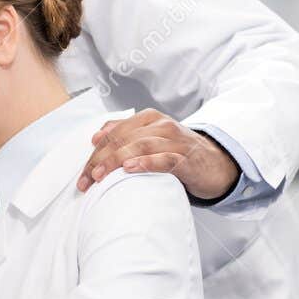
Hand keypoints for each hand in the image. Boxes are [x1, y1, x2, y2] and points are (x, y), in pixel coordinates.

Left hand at [76, 110, 239, 201]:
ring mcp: (175, 142)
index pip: (114, 133)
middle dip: (100, 160)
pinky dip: (146, 163)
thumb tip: (96, 136)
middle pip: (123, 140)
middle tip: (86, 180)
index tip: (82, 174)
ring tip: (101, 175)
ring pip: (140, 146)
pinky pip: (165, 159)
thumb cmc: (178, 152)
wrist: (216, 164)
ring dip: (116, 161)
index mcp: (149, 119)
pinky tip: (131, 169)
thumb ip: (125, 134)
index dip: (95, 153)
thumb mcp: (150, 139)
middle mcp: (161, 126)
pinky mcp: (187, 159)